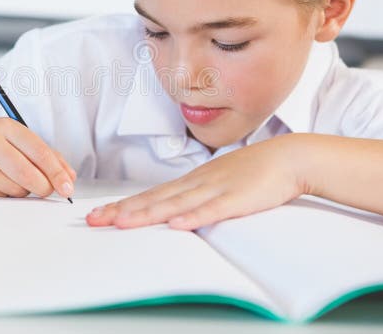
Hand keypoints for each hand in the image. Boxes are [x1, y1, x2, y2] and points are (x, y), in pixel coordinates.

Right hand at [0, 117, 76, 197]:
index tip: (68, 188)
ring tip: (15, 178)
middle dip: (43, 187)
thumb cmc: (1, 143)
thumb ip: (50, 157)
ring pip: (14, 189)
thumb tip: (69, 179)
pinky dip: (7, 194)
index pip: (39, 152)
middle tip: (47, 190)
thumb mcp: (24, 141)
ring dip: (24, 190)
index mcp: (6, 126)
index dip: (57, 172)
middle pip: (26, 174)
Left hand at [86, 134, 306, 229]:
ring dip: (148, 214)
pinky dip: (194, 217)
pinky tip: (177, 225)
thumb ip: (196, 196)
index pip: (151, 195)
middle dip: (122, 210)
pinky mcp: (238, 199)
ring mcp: (216, 190)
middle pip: (154, 199)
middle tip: (94, 220)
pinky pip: (213, 210)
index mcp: (192, 181)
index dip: (124, 205)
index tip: (99, 214)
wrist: (289, 157)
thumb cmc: (254, 171)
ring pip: (175, 204)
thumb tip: (173, 212)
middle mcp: (197, 184)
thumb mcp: (218, 182)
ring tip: (121, 222)